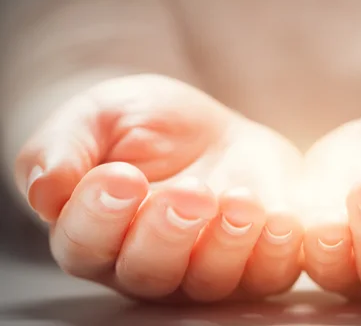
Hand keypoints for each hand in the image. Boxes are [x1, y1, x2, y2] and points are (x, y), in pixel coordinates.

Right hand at [15, 74, 303, 302]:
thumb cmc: (150, 124)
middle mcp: (147, 261)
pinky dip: (275, 253)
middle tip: (188, 192)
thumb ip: (66, 146)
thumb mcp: (103, 115)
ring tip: (238, 200)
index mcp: (98, 230)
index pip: (85, 242)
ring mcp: (203, 269)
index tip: (122, 177)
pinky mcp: (253, 262)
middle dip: (167, 233)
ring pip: (207, 281)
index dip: (99, 214)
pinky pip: (265, 275)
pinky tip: (279, 219)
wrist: (212, 130)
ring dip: (225, 244)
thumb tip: (45, 188)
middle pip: (148, 271)